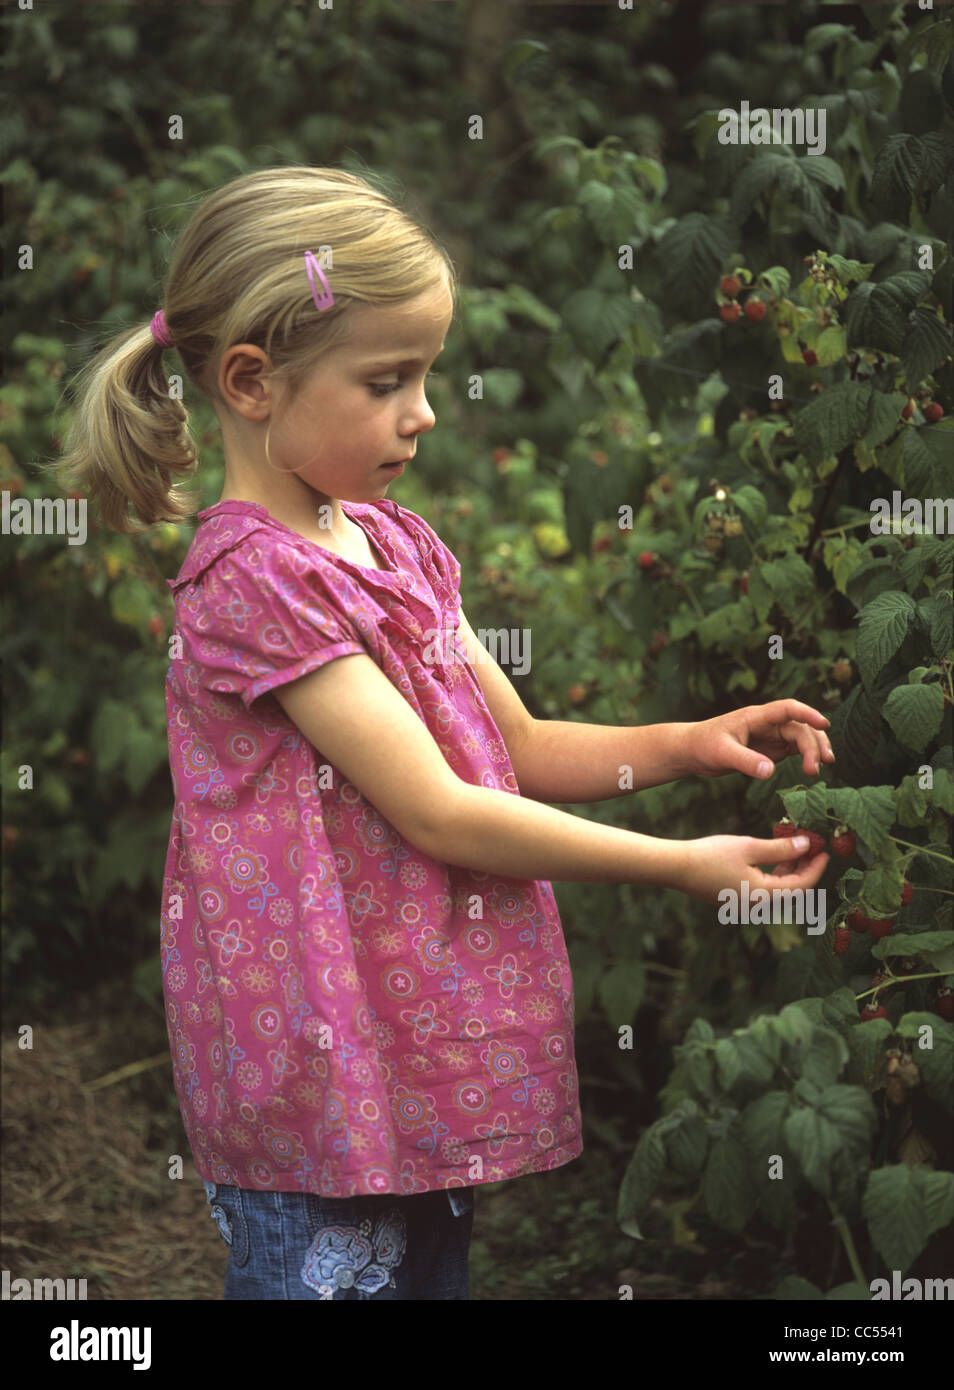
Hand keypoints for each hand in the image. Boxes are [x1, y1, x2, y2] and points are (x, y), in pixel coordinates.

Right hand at [679, 832, 829, 905]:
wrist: (677, 868)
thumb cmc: (712, 855)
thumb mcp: (749, 847)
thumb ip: (781, 849)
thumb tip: (806, 844)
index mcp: (764, 896)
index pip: (802, 886)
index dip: (816, 868)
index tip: (825, 851)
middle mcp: (757, 907)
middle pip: (791, 891)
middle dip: (803, 868)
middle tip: (812, 847)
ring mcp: (745, 906)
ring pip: (777, 891)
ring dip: (788, 871)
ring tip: (794, 848)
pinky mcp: (735, 901)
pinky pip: (763, 890)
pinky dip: (773, 875)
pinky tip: (772, 857)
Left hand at [689, 700, 833, 780]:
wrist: (694, 750)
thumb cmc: (704, 745)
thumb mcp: (722, 753)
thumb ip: (746, 762)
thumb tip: (771, 772)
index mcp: (757, 716)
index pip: (788, 708)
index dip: (807, 713)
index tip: (824, 724)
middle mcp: (768, 723)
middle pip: (800, 727)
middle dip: (813, 745)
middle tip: (816, 768)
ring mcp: (772, 735)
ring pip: (802, 737)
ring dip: (815, 749)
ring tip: (821, 768)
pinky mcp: (772, 748)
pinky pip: (796, 748)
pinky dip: (807, 756)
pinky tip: (813, 768)